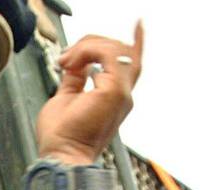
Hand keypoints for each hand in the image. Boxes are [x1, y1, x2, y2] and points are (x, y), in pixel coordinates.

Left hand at [36, 22, 142, 165]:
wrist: (62, 155)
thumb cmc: (62, 139)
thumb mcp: (67, 98)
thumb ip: (75, 78)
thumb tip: (75, 63)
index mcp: (115, 97)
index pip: (132, 62)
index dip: (136, 40)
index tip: (136, 24)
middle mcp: (124, 95)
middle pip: (123, 51)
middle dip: (93, 44)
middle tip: (67, 56)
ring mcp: (122, 93)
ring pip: (116, 48)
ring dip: (88, 46)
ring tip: (66, 60)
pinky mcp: (115, 91)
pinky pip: (108, 53)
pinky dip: (88, 50)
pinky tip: (73, 60)